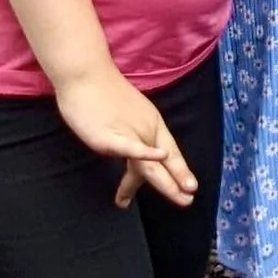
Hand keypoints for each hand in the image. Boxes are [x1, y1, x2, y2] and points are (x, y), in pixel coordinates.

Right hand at [55, 70, 195, 207]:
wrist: (87, 76)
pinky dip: (145, 153)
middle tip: (187, 201)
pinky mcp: (109, 136)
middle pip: (163, 162)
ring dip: (166, 182)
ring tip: (180, 197)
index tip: (190, 188)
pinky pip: (130, 146)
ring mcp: (129, 133)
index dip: (180, 170)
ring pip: (149, 163)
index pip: (170, 152)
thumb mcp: (125, 117)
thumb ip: (132, 136)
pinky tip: (160, 157)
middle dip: (175, 184)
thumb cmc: (103, 95)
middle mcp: (145, 130)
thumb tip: (135, 154)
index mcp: (151, 125)